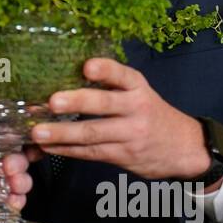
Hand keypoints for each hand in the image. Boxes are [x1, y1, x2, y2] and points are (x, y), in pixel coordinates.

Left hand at [0, 137, 34, 216]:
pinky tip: (11, 204)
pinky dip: (12, 206)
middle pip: (16, 166)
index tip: (16, 148)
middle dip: (20, 168)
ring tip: (15, 188)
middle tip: (11, 170)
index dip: (16, 146)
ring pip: (15, 186)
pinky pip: (4, 208)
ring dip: (21, 187)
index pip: (5, 144)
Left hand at [29, 58, 214, 184]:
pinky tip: (48, 147)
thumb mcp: (139, 93)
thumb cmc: (151, 114)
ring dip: (62, 133)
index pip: (122, 75)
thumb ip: (111, 87)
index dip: (105, 70)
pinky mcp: (123, 156)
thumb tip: (65, 78)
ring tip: (37, 132)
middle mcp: (135, 108)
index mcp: (137, 87)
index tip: (86, 66)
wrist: (185, 148)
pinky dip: (67, 150)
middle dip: (76, 103)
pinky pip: (91, 153)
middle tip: (52, 102)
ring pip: (93, 134)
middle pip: (104, 104)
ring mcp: (130, 134)